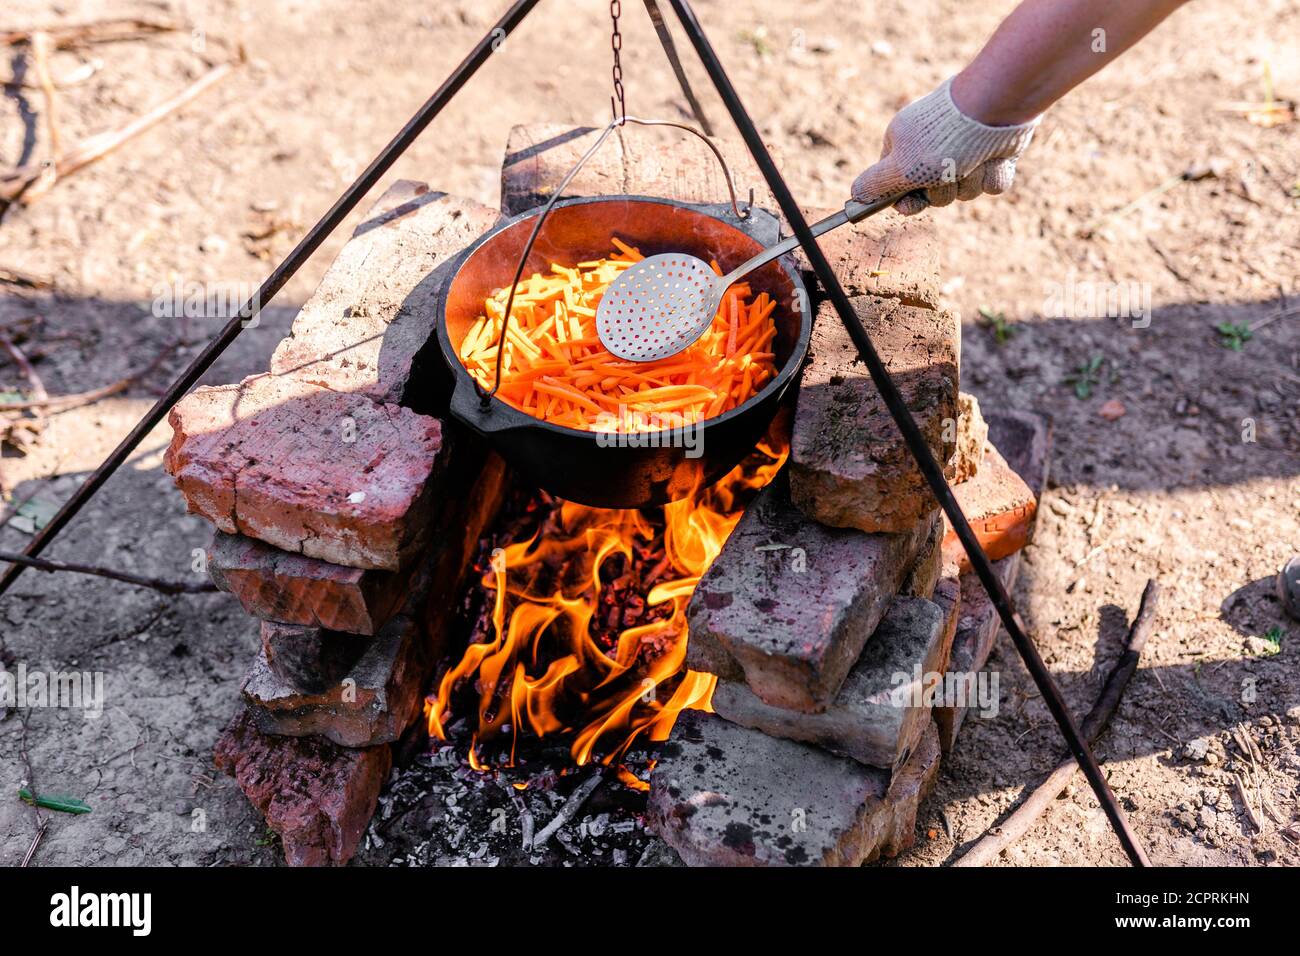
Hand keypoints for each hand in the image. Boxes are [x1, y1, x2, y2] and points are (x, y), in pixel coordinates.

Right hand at [852, 77, 1040, 215]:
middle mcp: (932, 152)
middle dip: (942, 192)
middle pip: (933, 197)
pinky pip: (991, 184)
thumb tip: (854, 195)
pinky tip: (994, 158)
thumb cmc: (943, 137)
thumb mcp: (901, 167)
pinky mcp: (993, 156)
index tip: (908, 203)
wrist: (996, 106)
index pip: (896, 187)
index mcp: (904, 147)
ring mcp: (966, 155)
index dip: (904, 199)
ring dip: (970, 183)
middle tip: (946, 174)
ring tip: (974, 159)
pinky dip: (992, 175)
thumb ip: (875, 184)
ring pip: (964, 193)